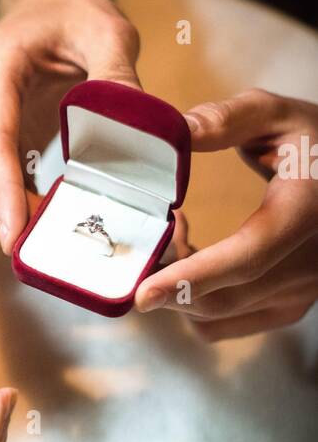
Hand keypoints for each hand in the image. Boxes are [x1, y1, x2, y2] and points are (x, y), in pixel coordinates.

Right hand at [0, 0, 140, 252]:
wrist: (45, 8)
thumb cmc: (72, 15)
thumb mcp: (107, 29)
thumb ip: (119, 75)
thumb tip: (139, 129)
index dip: (2, 193)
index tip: (15, 238)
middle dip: (14, 220)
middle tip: (65, 255)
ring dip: (20, 220)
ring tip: (69, 242)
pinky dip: (25, 209)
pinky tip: (60, 221)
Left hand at [135, 89, 317, 339]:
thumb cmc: (312, 142)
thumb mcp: (276, 115)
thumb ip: (227, 120)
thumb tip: (173, 132)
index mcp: (305, 213)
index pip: (247, 256)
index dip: (192, 277)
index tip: (145, 292)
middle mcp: (310, 264)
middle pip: (222, 297)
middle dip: (168, 281)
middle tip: (141, 245)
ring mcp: (301, 293)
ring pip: (217, 316)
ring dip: (177, 291)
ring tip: (170, 243)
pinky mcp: (289, 308)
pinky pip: (223, 325)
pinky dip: (193, 305)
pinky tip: (189, 266)